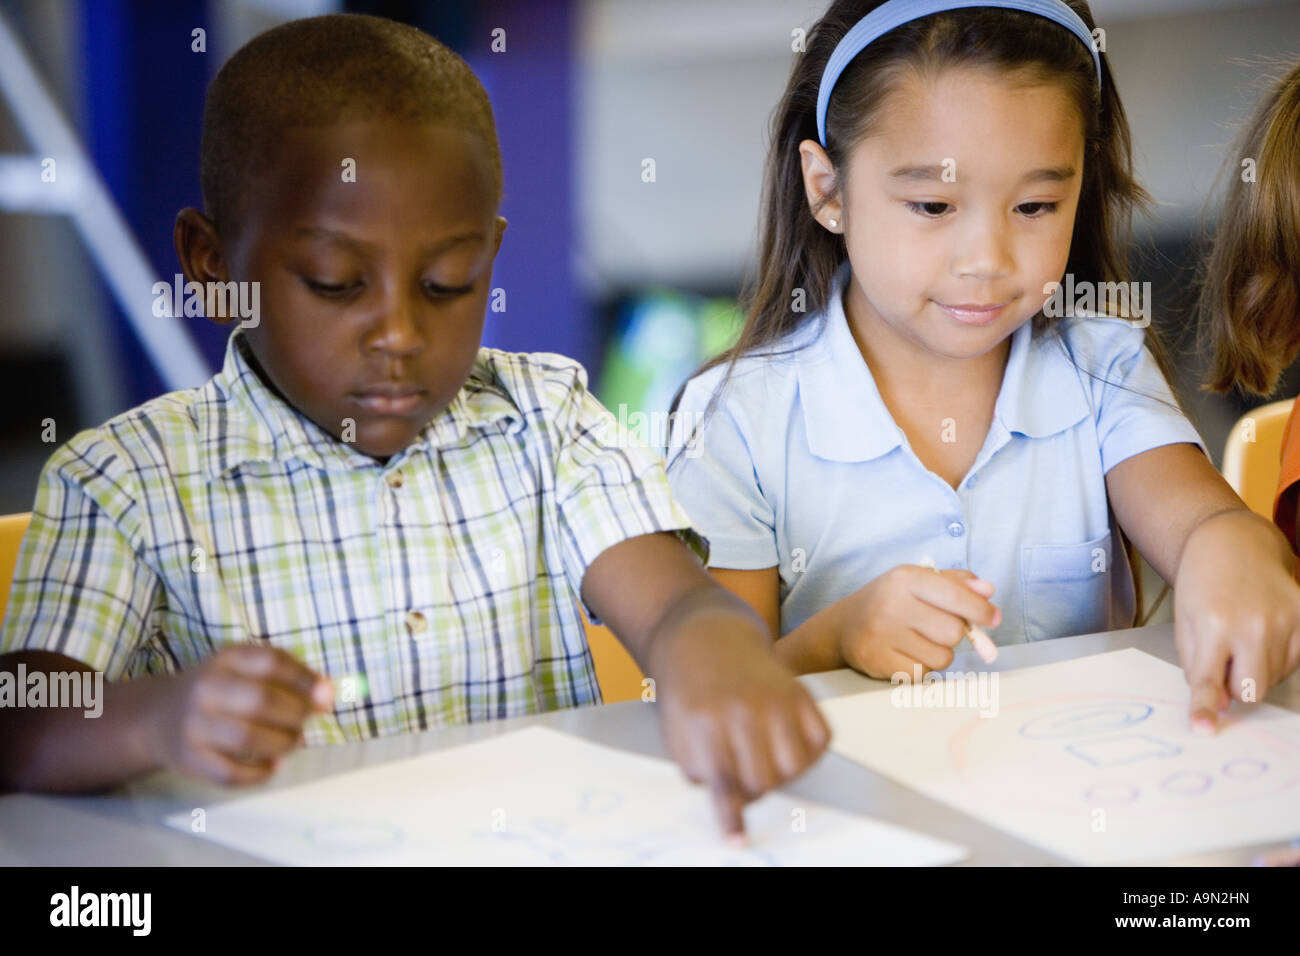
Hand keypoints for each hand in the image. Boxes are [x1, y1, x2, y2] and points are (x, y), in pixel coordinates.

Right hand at [144, 645, 333, 784]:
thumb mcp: (245, 669)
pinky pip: (231, 773)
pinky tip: (273, 765)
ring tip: (294, 741)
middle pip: (262, 701)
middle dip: (297, 714)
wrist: (158, 717)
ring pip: (248, 739)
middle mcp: (206, 688)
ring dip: (283, 743)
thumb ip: (288, 675)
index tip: (327, 696)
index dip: (305, 679)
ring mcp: (194, 725)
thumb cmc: (220, 690)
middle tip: (307, 721)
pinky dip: (260, 773)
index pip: (272, 661)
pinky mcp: (189, 759)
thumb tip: (330, 693)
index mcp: (226, 659)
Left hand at [648, 611, 829, 839]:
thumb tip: (735, 808)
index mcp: (705, 723)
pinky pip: (821, 742)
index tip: (740, 842)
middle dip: (754, 789)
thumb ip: (701, 770)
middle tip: (743, 772)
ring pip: (795, 766)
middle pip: (763, 782)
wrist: (707, 640)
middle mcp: (744, 711)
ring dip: (783, 773)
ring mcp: (776, 700)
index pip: (724, 782)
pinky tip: (787, 741)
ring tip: (764, 756)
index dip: (732, 818)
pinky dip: (809, 752)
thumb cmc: (691, 693)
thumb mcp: (678, 733)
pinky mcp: (801, 694)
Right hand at [836, 565, 1000, 679]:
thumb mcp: (918, 580)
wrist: (844, 626)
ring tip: (919, 641)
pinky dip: (921, 667)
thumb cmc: (890, 601)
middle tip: (938, 628)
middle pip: (954, 631)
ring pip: (942, 657)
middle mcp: (892, 604)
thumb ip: (956, 583)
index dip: (981, 610)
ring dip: (939, 653)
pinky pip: (923, 674)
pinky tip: (905, 654)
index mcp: (906, 578)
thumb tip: (988, 591)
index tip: (994, 618)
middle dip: (955, 633)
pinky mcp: (879, 662)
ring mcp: (883, 635)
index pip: (956, 596)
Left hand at [1174, 510, 1299, 732]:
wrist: (1233, 542)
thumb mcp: (1184, 620)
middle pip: (1250, 690)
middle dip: (1236, 687)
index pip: (1208, 680)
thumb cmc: (1202, 582)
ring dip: (1256, 669)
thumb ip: (1196, 663)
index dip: (1205, 708)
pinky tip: (1265, 635)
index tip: (1204, 729)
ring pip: (1273, 678)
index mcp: (1213, 624)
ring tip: (1243, 636)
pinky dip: (1278, 658)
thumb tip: (1218, 703)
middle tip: (1225, 662)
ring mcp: (1285, 620)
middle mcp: (1253, 624)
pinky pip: (1296, 662)